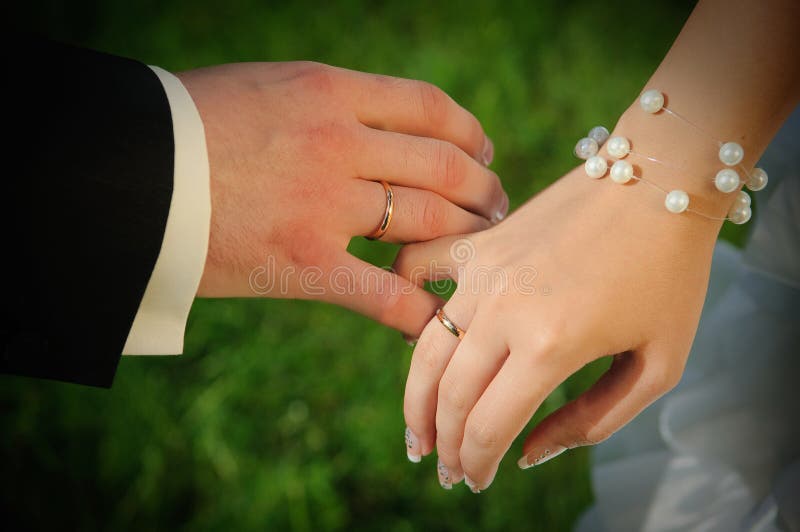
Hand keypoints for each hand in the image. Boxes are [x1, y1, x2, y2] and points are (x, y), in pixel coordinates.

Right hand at [178, 61, 507, 334]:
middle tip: (496, 206)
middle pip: (445, 167)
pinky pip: (384, 295)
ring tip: (480, 249)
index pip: (430, 108)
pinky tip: (438, 320)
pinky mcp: (303, 265)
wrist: (128, 171)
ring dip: (466, 238)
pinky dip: (420, 311)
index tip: (483, 151)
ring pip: (429, 224)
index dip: (470, 132)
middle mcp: (339, 144)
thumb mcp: (268, 87)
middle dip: (483, 188)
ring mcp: (325, 207)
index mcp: (331, 92)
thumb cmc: (191, 124)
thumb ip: (330, 102)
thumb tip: (379, 123)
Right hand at [394, 156, 719, 489]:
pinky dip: (408, 304)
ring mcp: (483, 271)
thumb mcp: (657, 364)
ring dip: (416, 400)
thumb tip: (529, 453)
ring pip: (427, 350)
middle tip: (447, 470)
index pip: (488, 426)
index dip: (475, 464)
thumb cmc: (668, 276)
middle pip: (451, 397)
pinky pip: (420, 274)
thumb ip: (594, 421)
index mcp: (551, 345)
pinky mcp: (477, 243)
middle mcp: (504, 309)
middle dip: (445, 444)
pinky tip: (413, 336)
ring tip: (418, 431)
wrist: (655, 182)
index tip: (475, 482)